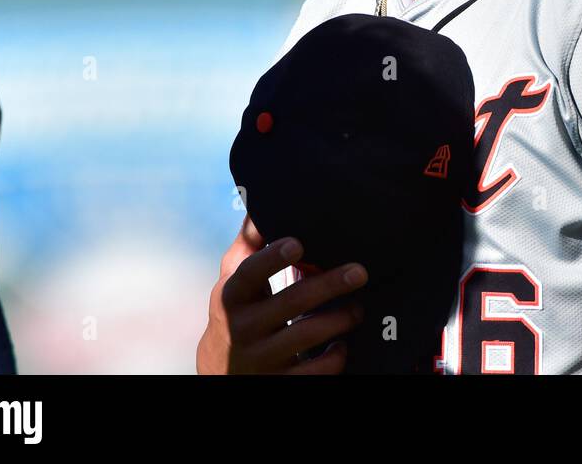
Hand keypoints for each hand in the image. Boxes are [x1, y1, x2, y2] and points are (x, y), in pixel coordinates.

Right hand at [197, 215, 368, 373]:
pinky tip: (344, 345)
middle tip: (360, 272)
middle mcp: (242, 328)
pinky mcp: (278, 383)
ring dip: (340, 319)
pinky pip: (314, 372)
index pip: (249, 274)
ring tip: (359, 309)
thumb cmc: (239, 310)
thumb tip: (262, 199)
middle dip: (330, 285)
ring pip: (307, 336)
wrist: (221, 371)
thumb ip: (250, 243)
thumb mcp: (235, 278)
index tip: (299, 243)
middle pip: (291, 302)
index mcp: (231, 296)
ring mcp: (260, 359)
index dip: (272, 259)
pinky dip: (335, 358)